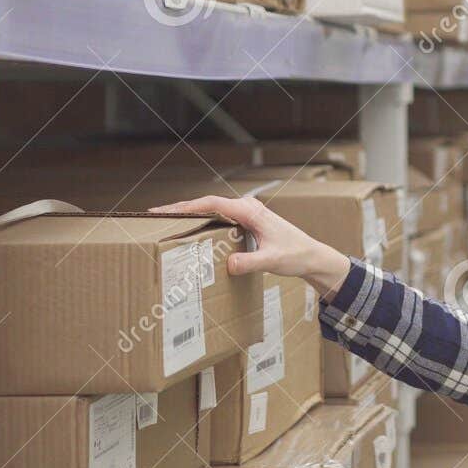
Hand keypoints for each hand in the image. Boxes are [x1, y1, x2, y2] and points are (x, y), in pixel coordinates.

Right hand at [150, 195, 352, 299]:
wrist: (312, 255)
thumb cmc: (296, 255)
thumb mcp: (273, 260)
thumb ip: (251, 262)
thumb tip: (229, 264)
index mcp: (250, 211)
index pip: (212, 203)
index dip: (186, 206)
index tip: (164, 211)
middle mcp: (247, 207)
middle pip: (207, 204)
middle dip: (181, 210)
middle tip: (154, 217)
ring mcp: (246, 214)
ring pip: (212, 210)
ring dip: (191, 215)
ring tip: (166, 223)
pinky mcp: (247, 222)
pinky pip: (219, 218)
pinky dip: (203, 222)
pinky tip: (190, 232)